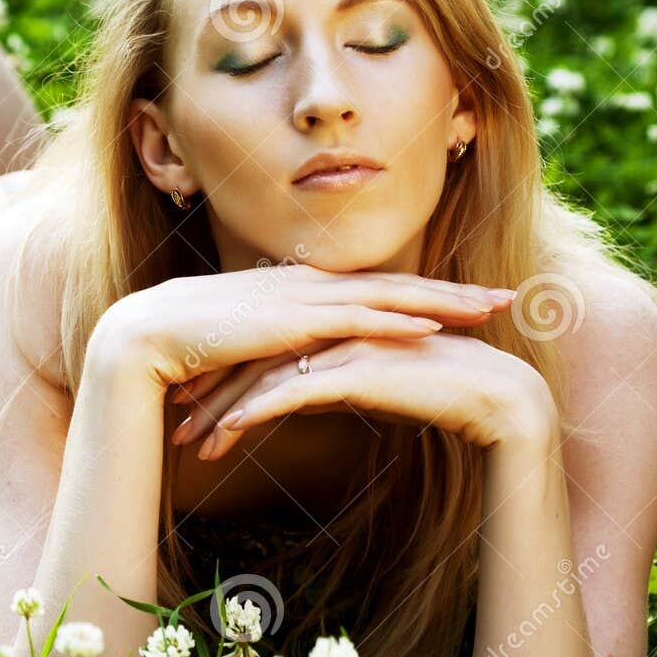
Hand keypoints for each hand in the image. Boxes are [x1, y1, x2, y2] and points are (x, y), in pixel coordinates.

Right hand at [87, 265, 515, 396]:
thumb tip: (307, 371)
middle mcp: (310, 285)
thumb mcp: (251, 349)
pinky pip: (354, 318)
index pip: (379, 290)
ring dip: (442, 302)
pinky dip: (396, 319)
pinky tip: (432, 325)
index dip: (429, 295)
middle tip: (509, 298)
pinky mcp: (289, 319)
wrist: (147, 337)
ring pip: (388, 296)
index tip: (472, 303)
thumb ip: (283, 352)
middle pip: (398, 285)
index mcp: (304, 291)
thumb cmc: (192, 347)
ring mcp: (302, 298)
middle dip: (455, 293)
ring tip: (489, 309)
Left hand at [184, 329, 557, 459]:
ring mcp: (342, 343)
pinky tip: (228, 435)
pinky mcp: (356, 369)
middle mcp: (331, 326)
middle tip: (175, 425)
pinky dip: (255, 412)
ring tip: (189, 443)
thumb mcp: (370, 386)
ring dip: (221, 411)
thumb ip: (333, 381)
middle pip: (252, 358)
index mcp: (333, 323)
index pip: (262, 348)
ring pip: (264, 376)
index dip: (223, 377)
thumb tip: (297, 394)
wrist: (494, 395)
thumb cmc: (437, 391)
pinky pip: (293, 392)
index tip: (192, 406)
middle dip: (208, 394)